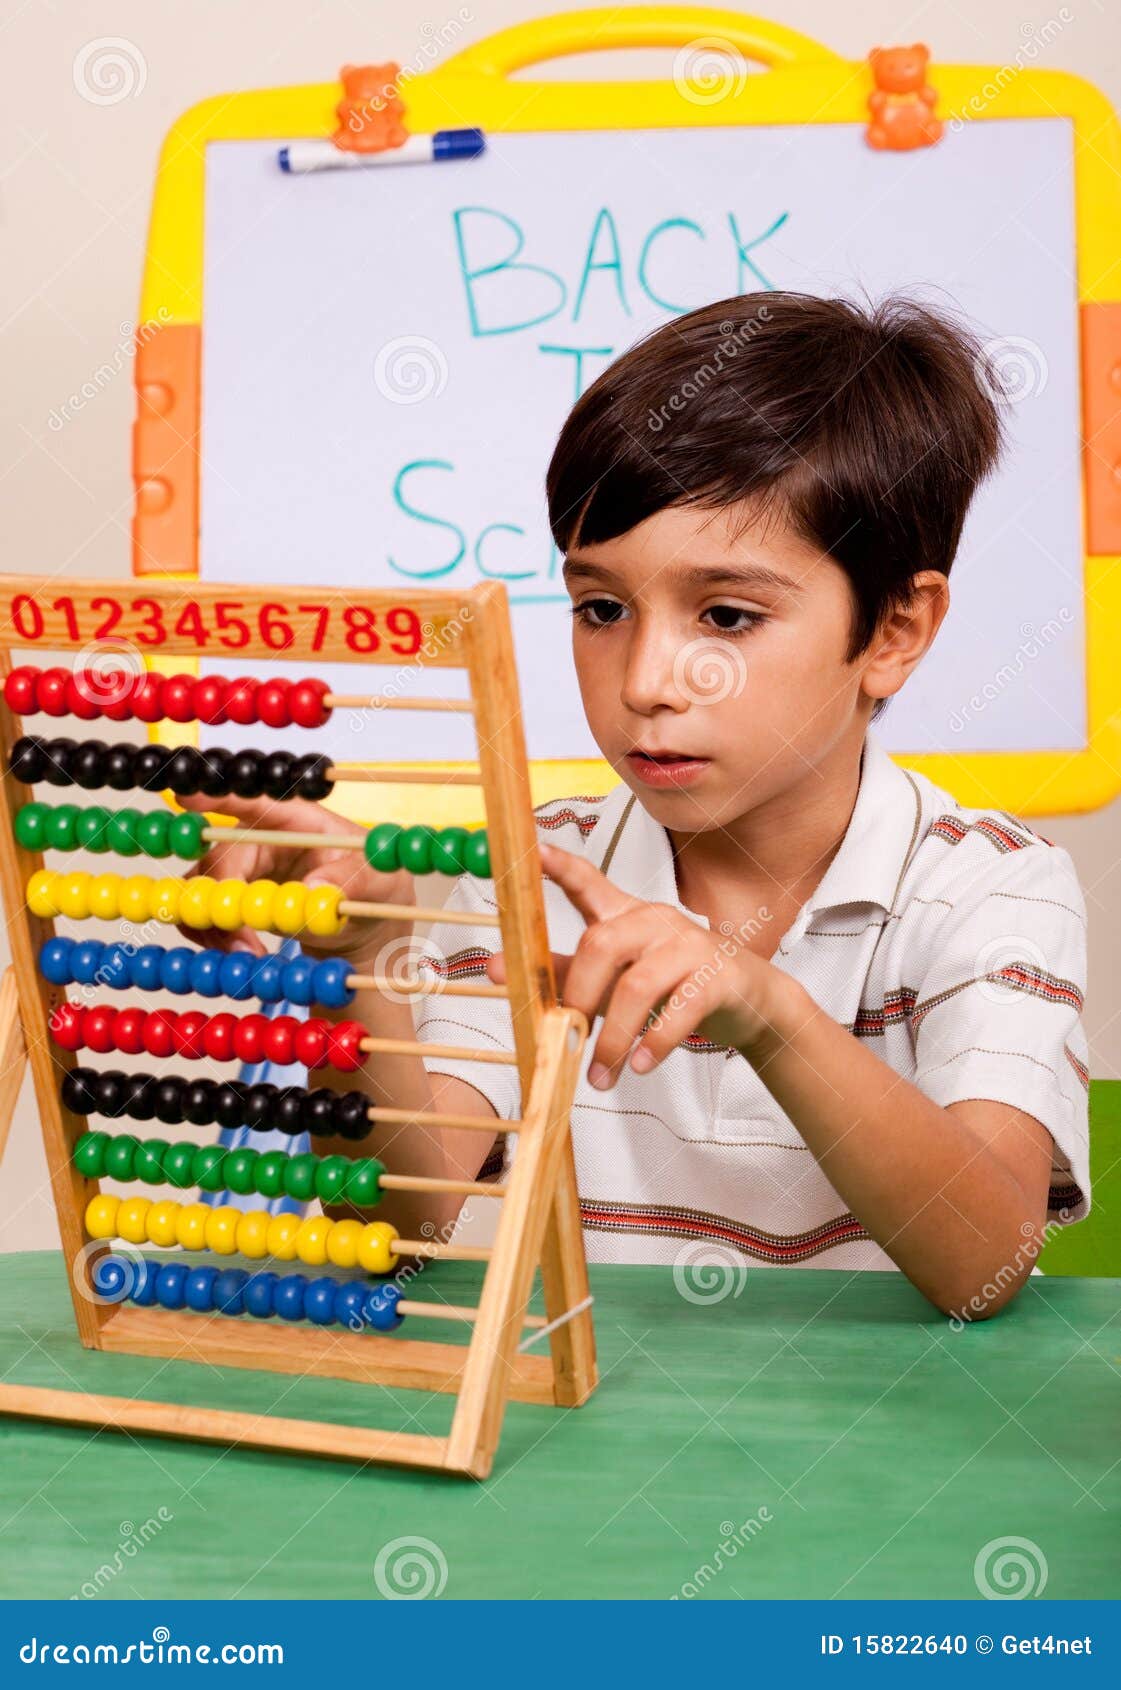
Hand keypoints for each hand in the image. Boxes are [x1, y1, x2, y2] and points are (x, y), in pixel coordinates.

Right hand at [174, 791, 414, 960]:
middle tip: (245, 943)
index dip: (219, 797)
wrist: (362, 924)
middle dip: (221, 901)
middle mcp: (259, 838)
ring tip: (251, 956)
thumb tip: (312, 891)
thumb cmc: (374, 886)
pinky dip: (212, 939)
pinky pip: (201, 915)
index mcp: (295, 819)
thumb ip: (352, 881)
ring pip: (199, 889)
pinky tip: (243, 957)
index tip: (187, 798)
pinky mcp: (230, 898)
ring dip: (214, 927)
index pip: (255, 800)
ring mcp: (240, 868)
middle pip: (218, 858)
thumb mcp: (378, 881)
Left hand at [487, 841, 796, 1088]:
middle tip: (566, 1041)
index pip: (590, 882)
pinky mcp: (717, 976)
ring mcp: (689, 946)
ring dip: (614, 1038)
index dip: (560, 867)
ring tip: (601, 1075)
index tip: (534, 853)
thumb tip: (493, 967)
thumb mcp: (616, 979)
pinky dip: (655, 1042)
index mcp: (627, 916)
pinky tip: (641, 1065)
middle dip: (577, 996)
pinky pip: (680, 1008)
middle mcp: (655, 921)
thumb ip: (563, 972)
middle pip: (601, 944)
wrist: (752, 1002)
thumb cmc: (674, 985)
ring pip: (638, 986)